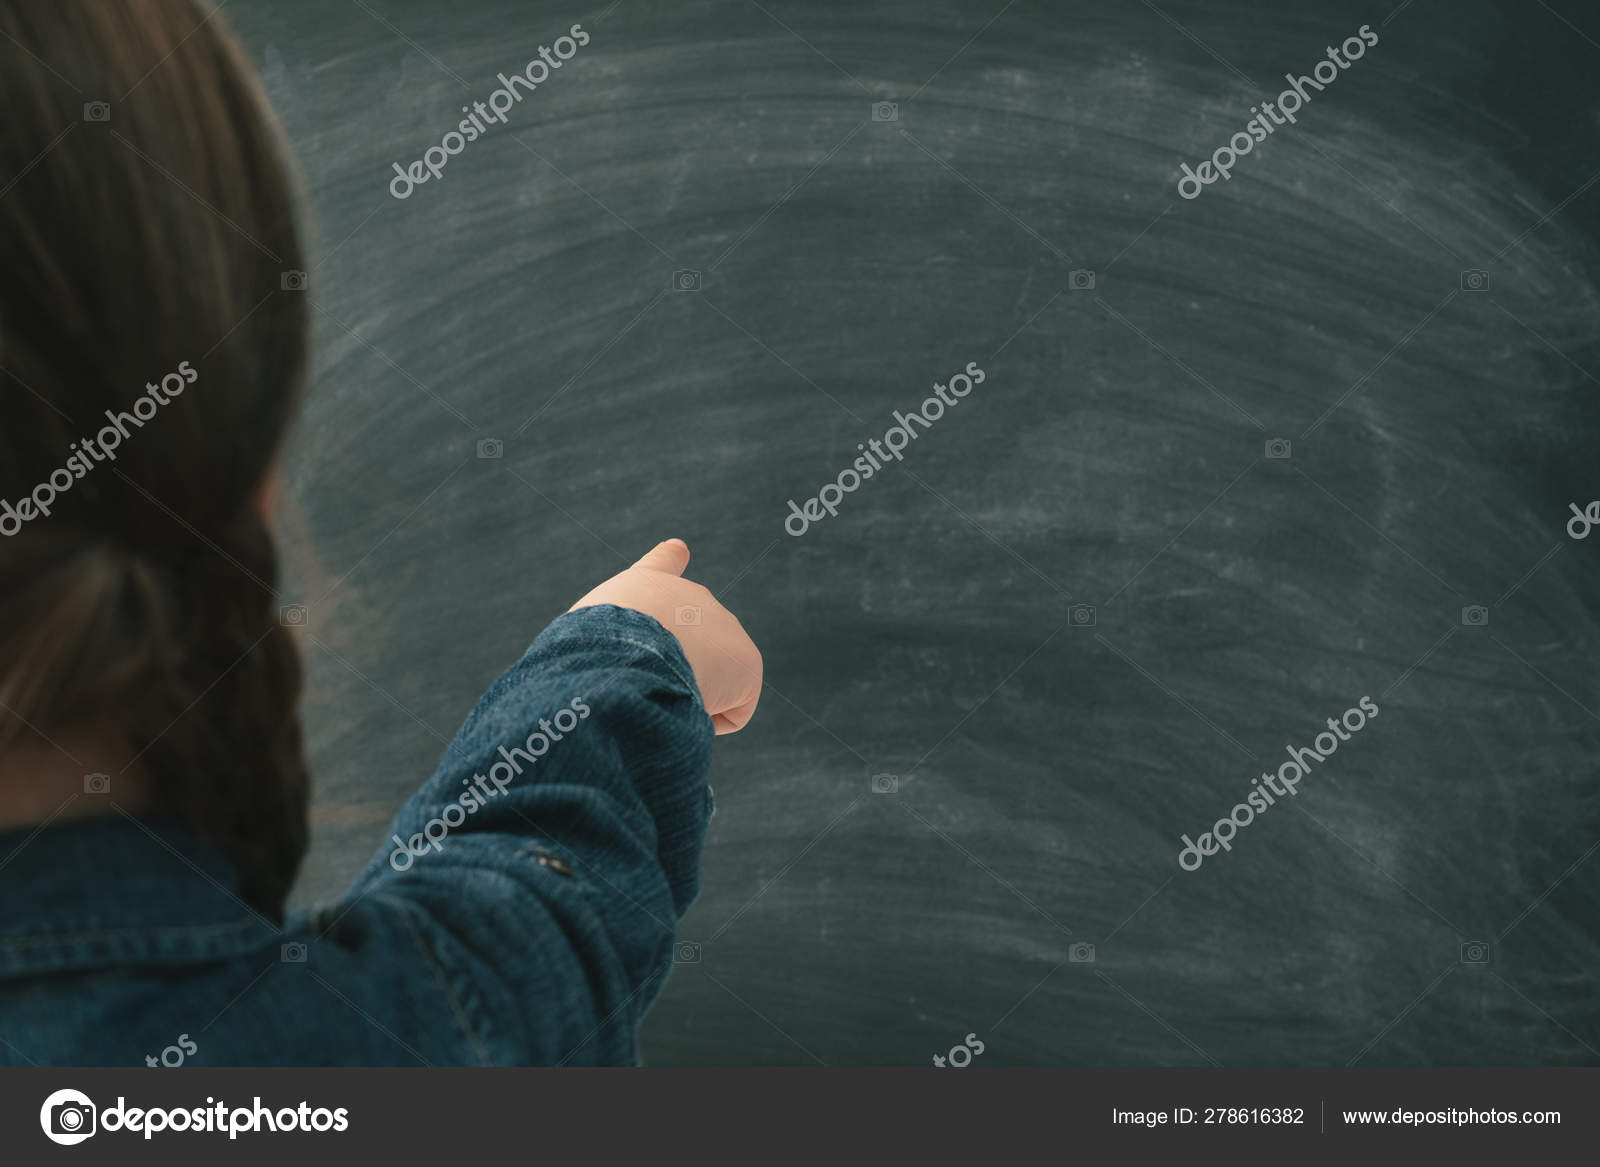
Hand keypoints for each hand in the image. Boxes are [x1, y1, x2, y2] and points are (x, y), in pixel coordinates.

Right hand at [569, 540, 761, 733]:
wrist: (626, 655)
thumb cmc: (594, 658)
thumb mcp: (588, 645)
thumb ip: (612, 650)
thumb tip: (637, 688)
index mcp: (644, 586)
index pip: (660, 564)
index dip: (668, 560)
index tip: (678, 549)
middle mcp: (689, 596)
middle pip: (688, 646)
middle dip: (671, 671)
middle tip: (641, 679)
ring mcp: (724, 625)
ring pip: (705, 683)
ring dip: (684, 697)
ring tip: (660, 690)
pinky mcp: (747, 663)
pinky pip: (728, 713)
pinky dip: (705, 721)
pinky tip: (686, 706)